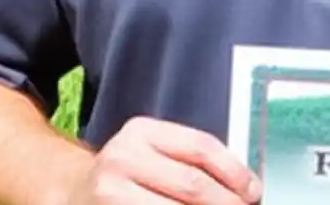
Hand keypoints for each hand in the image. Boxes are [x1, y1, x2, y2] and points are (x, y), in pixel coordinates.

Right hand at [61, 116, 261, 203]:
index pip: (201, 147)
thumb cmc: (130, 174)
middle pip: (192, 184)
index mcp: (142, 132)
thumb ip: (194, 162)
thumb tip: (247, 189)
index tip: (253, 192)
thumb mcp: (155, 153)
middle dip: (226, 204)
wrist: (75, 192)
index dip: (234, 173)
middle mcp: (122, 158)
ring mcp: (110, 193)